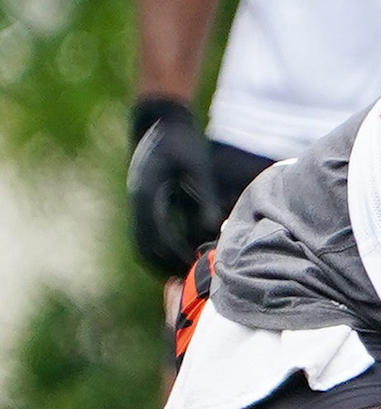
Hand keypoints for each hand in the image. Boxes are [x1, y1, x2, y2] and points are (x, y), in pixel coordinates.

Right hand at [124, 97, 224, 278]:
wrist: (160, 125)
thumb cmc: (181, 143)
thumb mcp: (196, 167)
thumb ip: (204, 198)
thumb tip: (213, 229)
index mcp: (146, 196)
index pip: (157, 238)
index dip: (175, 256)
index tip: (195, 268)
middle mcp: (138, 205)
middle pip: (146, 249)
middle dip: (167, 267)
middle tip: (193, 283)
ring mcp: (139, 207)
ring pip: (146, 246)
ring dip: (164, 262)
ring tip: (191, 275)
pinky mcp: (146, 207)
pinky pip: (151, 236)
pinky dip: (165, 250)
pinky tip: (187, 255)